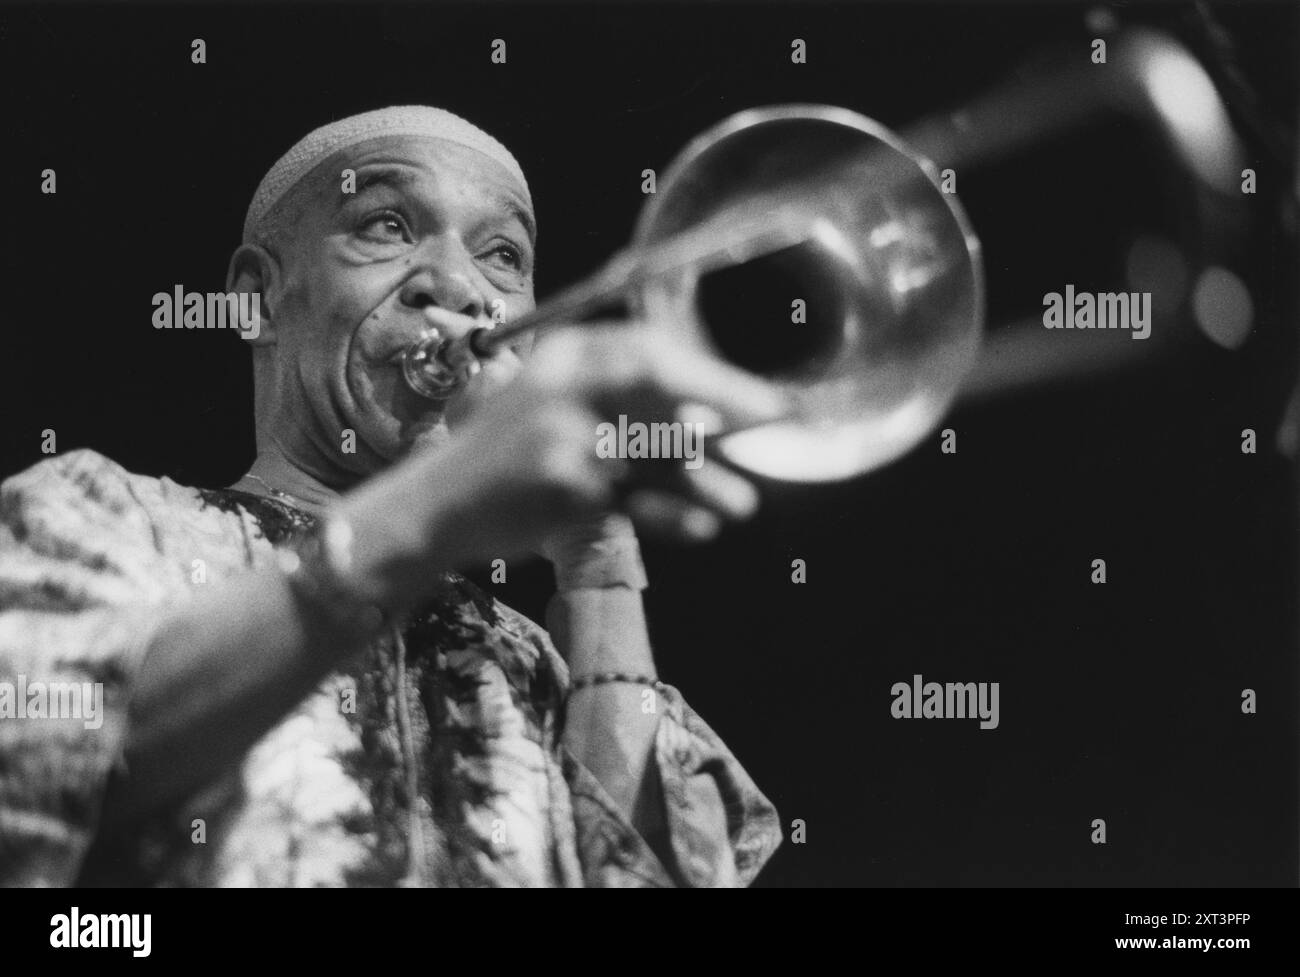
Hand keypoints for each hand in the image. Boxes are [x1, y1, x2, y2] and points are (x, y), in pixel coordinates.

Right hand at [338, 320, 787, 607]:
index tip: (755, 393)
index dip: (708, 369)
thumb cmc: (501, 464)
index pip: (648, 349)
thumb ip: (617, 411)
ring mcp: (563, 434)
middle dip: (726, 398)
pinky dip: (674, 516)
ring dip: (707, 480)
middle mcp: (563, 384)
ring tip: (741, 504)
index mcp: (562, 357)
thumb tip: (703, 427)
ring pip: (657, 450)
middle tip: (775, 418)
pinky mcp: (565, 486)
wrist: (432, 508)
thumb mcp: (550, 414)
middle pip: (661, 381)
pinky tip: (703, 528)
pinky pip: (638, 502)